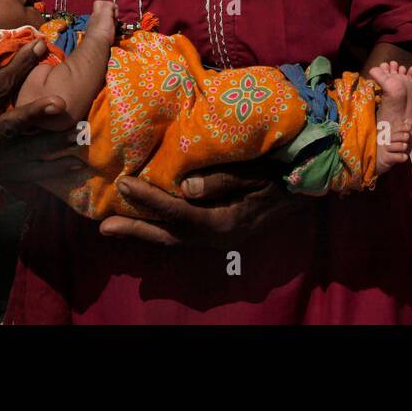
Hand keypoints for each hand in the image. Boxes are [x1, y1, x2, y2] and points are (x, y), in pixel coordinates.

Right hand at [0, 39, 89, 184]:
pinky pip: (31, 174)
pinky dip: (53, 170)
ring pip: (24, 154)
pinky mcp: (2, 174)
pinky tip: (75, 165)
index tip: (41, 45)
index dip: (17, 66)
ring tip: (77, 134)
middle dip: (34, 114)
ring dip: (52, 145)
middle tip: (60, 103)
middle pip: (9, 126)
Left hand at [98, 162, 308, 247]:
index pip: (181, 213)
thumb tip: (186, 187)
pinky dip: (163, 227)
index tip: (124, 184)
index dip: (150, 201)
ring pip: (175, 237)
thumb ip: (223, 180)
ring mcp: (221, 236)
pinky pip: (185, 231)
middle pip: (171, 236)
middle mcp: (220, 235)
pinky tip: (148, 220)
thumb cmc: (282, 173)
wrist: (307, 187)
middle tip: (104, 227)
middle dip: (136, 231)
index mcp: (227, 221)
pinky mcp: (221, 229)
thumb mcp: (257, 173)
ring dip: (145, 231)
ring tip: (115, 226)